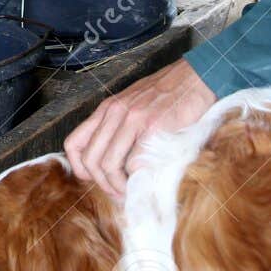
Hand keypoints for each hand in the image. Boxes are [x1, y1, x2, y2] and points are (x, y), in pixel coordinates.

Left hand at [64, 59, 216, 200]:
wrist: (196, 77)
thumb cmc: (167, 93)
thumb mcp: (133, 103)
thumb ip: (118, 125)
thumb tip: (110, 159)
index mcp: (107, 108)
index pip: (74, 143)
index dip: (79, 168)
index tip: (93, 179)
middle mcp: (115, 112)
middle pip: (91, 159)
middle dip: (102, 183)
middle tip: (117, 193)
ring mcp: (133, 119)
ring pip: (108, 164)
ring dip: (118, 186)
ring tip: (130, 191)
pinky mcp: (153, 128)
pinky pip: (134, 162)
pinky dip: (137, 177)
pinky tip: (145, 179)